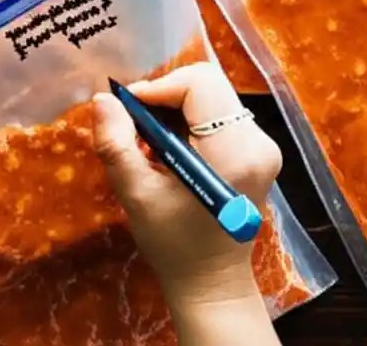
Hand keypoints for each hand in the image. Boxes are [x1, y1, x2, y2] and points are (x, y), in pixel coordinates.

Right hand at [92, 63, 282, 344]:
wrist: (212, 282)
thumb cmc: (174, 244)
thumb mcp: (136, 195)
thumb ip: (116, 145)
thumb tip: (103, 99)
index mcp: (233, 151)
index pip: (200, 84)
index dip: (158, 88)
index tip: (128, 110)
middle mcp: (257, 142)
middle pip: (207, 86)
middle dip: (165, 97)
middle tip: (135, 126)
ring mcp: (263, 146)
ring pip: (212, 98)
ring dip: (175, 110)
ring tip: (150, 143)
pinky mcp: (258, 152)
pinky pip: (219, 115)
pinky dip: (188, 122)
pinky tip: (169, 151)